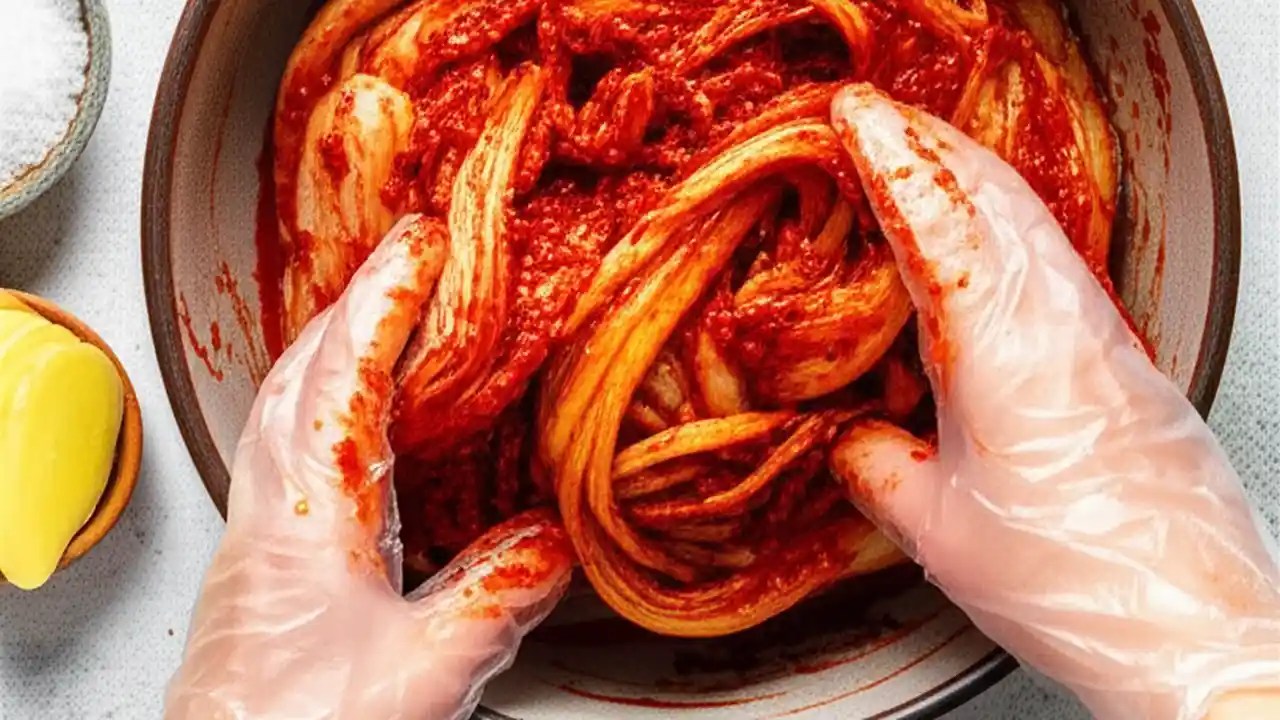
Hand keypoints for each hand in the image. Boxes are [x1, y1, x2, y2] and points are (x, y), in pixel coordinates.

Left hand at [164, 216, 573, 719]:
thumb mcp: (426, 670)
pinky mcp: (260, 565)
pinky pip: (286, 451)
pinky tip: (355, 437)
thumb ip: (494, 599)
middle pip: (300, 372)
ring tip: (378, 326)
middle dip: (353, 306)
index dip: (384, 301)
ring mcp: (256, 533)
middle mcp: (270, 508)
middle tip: (402, 265)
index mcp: (307, 514)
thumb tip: (552, 542)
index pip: (343, 375)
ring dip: (331, 351)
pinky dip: (322, 410)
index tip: (420, 244)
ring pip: (284, 407)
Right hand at [829, 84, 1279, 719]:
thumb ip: (877, 470)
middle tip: (882, 121)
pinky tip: (990, 249)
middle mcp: (1060, 323)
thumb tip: (852, 442)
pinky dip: (1008, 227)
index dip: (890, 160)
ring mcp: (1101, 337)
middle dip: (933, 144)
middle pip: (995, 195)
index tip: (856, 118)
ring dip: (973, 177)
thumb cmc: (1076, 580)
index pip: (936, 222)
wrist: (1189, 624)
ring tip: (928, 163)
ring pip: (1032, 220)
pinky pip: (1056, 261)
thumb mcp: (938, 531)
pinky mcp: (1122, 363)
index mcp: (1001, 348)